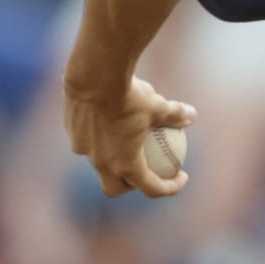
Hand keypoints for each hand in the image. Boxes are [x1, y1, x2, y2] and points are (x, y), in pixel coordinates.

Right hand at [63, 75, 195, 197]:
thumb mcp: (159, 105)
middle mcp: (101, 162)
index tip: (181, 177)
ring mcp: (84, 149)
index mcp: (125, 164)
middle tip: (145, 171)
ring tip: (124, 144)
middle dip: (130, 186)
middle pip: (115, 187)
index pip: (150, 188)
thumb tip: (192, 115)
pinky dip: (99, 138)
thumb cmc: (131, 94)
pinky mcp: (72, 133)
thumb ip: (176, 114)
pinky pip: (87, 142)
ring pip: (99, 162)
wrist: (94, 76)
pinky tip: (107, 120)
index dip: (169, 187)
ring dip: (111, 160)